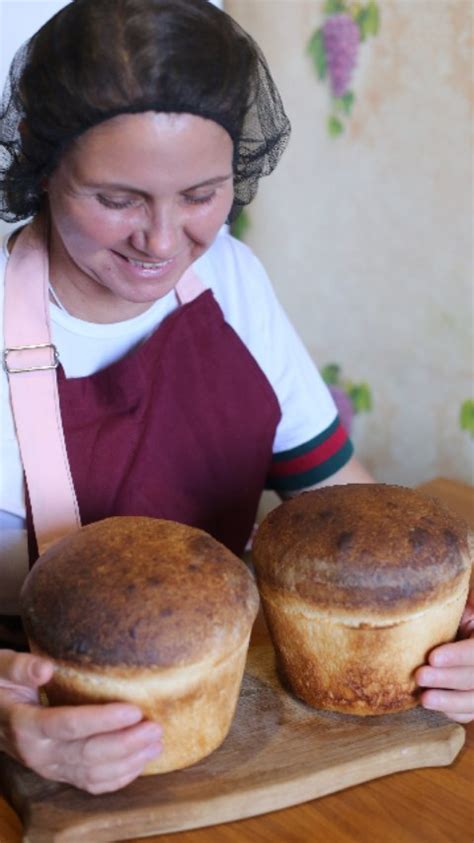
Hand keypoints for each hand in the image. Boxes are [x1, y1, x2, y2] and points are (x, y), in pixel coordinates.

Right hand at [0, 649, 162, 792]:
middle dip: (126, 743)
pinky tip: (140, 761)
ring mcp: (50, 767)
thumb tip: (45, 668)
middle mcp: (38, 753)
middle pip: (87, 753)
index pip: (68, 725)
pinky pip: (90, 784)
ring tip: (156, 742)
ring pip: (93, 773)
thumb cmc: (1, 685)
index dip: (102, 720)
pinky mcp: (60, 773)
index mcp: (25, 725)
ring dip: (128, 762)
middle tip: (155, 727)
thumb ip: (20, 668)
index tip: (133, 710)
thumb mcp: (1, 668)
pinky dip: (118, 778)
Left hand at [416, 594, 473, 722]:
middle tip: (420, 675)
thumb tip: (439, 593)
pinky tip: (435, 705)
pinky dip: (453, 710)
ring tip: (424, 698)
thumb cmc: (454, 618)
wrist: (459, 635)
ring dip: (449, 701)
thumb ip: (456, 607)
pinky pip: (469, 713)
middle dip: (447, 678)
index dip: (458, 655)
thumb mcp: (461, 610)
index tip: (433, 657)